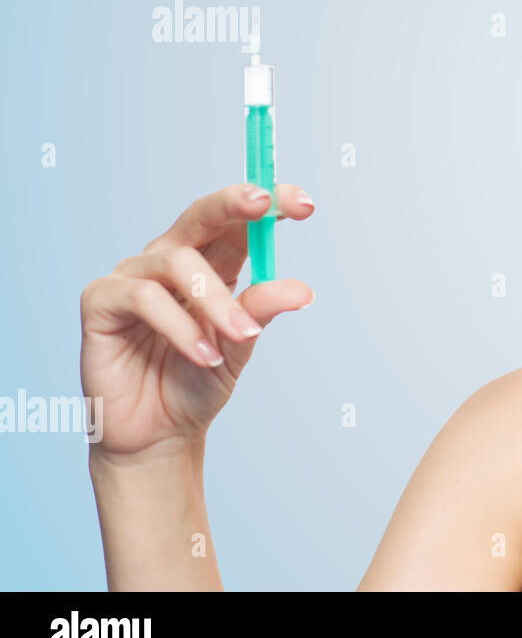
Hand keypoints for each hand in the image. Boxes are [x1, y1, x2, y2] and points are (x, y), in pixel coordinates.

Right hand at [80, 183, 314, 465]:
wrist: (158, 433)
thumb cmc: (198, 380)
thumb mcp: (240, 345)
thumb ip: (261, 311)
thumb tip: (302, 290)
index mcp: (209, 263)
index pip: (239, 222)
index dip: (269, 204)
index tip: (305, 203)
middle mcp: (168, 259)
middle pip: (201, 215)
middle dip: (235, 204)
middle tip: (265, 204)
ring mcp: (133, 276)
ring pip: (178, 262)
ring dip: (216, 300)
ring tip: (240, 337)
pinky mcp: (100, 300)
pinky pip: (144, 297)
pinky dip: (181, 326)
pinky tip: (204, 355)